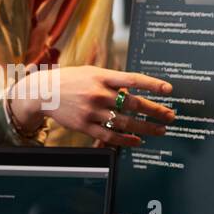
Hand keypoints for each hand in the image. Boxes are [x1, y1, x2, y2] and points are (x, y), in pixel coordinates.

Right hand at [7, 66, 175, 146]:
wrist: (43, 92)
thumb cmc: (70, 80)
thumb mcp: (91, 72)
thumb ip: (112, 81)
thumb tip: (133, 92)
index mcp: (102, 76)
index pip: (133, 79)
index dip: (152, 84)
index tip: (168, 89)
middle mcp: (98, 93)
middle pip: (133, 104)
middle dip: (155, 111)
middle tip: (170, 116)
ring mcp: (92, 111)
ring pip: (125, 122)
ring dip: (146, 128)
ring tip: (160, 130)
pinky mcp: (84, 126)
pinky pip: (109, 136)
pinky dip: (125, 140)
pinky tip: (137, 141)